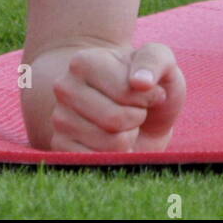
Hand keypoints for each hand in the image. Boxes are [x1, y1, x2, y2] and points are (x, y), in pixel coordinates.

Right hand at [49, 43, 185, 152]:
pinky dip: (117, 154)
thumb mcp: (163, 62)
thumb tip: (140, 82)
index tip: (147, 89)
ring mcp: (59, 119)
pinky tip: (113, 141)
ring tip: (124, 123)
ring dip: (129, 137)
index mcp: (84, 61)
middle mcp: (64, 88)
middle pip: (115, 119)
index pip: (125, 90)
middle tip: (135, 108)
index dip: (147, 96)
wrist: (145, 115)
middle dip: (138, 117)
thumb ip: (155, 61)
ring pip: (110, 142)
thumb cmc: (152, 86)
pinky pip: (98, 161)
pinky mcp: (61, 147)